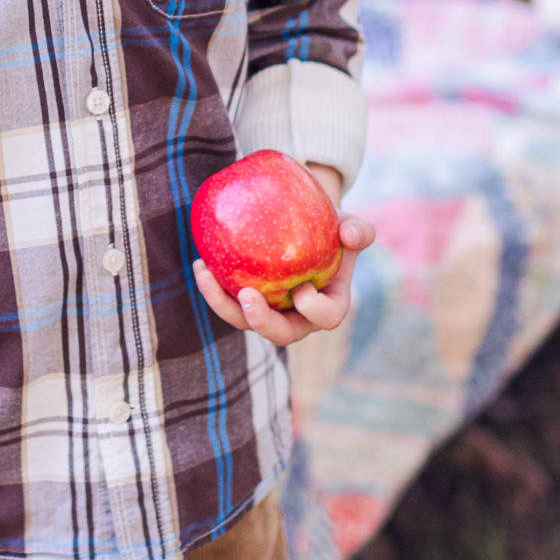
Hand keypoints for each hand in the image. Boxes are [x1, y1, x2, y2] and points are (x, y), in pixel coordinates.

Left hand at [192, 171, 374, 349]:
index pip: (327, 318)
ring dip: (223, 304)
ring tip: (206, 275)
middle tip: (246, 296)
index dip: (314, 310)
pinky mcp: (247, 302)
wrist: (306, 227)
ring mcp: (271, 313)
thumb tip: (350, 234)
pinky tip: (201, 263)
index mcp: (329, 304)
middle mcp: (299, 317)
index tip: (301, 289)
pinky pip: (228, 303)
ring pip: (245, 322)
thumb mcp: (349, 225)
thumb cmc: (331, 228)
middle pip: (280, 333)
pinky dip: (213, 287)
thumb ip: (358, 229)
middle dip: (261, 321)